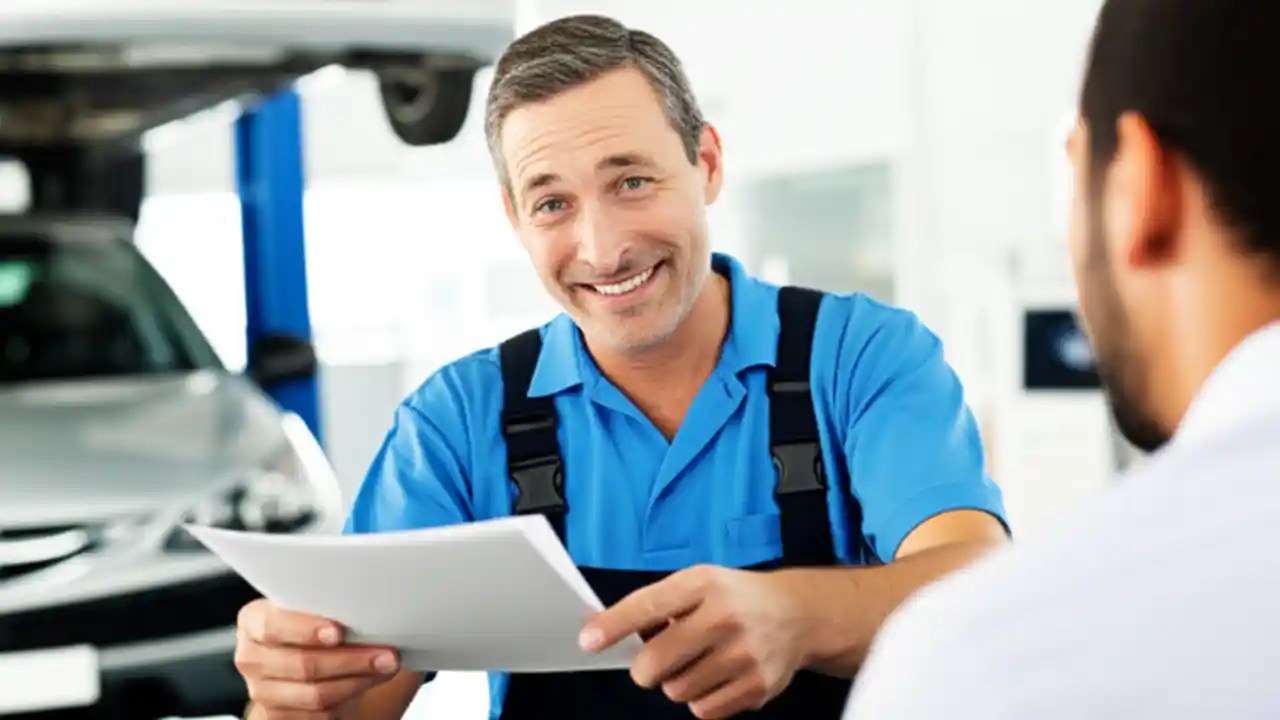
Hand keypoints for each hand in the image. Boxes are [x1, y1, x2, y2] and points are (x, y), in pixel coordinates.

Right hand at [235, 598, 400, 718]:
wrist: (301, 659)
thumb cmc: (310, 625)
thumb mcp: (309, 607)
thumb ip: (325, 604)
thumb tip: (368, 603)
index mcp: (254, 621)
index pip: (274, 626)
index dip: (307, 630)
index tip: (338, 632)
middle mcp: (252, 657)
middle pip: (302, 664)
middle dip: (351, 659)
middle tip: (387, 653)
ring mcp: (262, 691)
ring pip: (315, 694)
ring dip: (358, 681)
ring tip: (387, 667)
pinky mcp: (277, 716)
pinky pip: (318, 715)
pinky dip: (349, 698)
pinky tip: (368, 682)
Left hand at [579, 565, 810, 718]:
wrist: (796, 614)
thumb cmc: (735, 598)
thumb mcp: (698, 583)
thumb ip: (656, 604)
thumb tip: (602, 631)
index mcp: (704, 584)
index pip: (649, 605)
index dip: (615, 625)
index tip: (589, 640)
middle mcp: (725, 617)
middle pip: (656, 662)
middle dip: (646, 667)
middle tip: (657, 659)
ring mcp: (744, 654)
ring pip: (676, 691)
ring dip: (677, 682)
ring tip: (697, 663)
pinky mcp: (757, 686)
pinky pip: (703, 710)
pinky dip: (701, 699)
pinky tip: (716, 676)